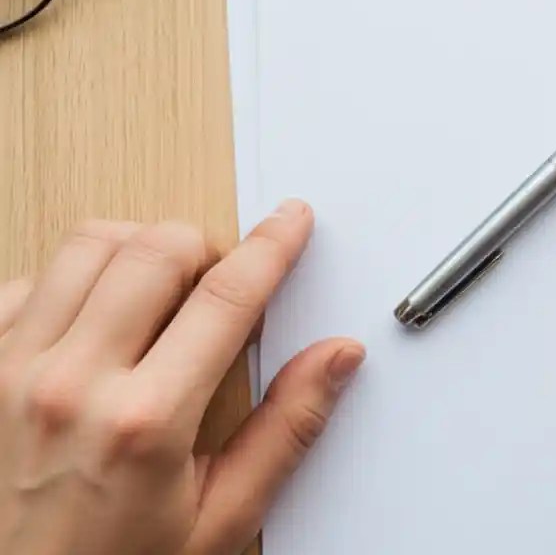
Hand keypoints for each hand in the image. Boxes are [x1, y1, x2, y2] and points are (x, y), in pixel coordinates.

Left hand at [0, 199, 363, 554]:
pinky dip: (71, 281)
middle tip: (224, 281)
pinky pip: (26, 279)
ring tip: (162, 292)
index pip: (227, 298)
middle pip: (157, 248)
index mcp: (144, 423)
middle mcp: (69, 385)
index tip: (290, 223)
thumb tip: (336, 359)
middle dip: (207, 247)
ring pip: (88, 246)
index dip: (271, 247)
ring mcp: (10, 371)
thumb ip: (285, 431)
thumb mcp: (220, 521)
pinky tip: (97, 320)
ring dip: (140, 251)